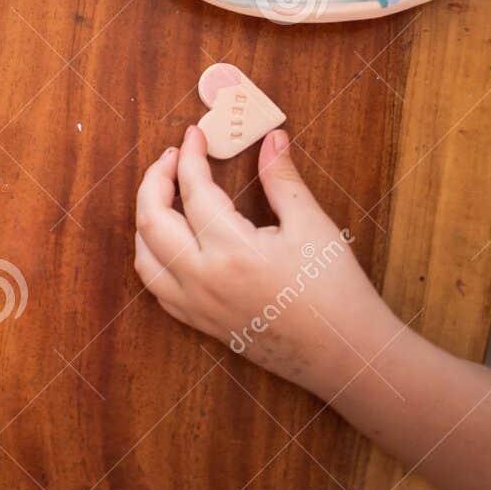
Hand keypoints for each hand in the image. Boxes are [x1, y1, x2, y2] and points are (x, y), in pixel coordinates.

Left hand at [134, 126, 397, 397]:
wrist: (346, 355)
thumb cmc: (335, 289)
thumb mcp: (312, 225)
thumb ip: (282, 179)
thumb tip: (271, 139)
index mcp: (231, 251)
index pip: (193, 190)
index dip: (191, 156)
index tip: (194, 134)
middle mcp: (203, 280)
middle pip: (152, 221)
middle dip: (155, 181)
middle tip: (172, 157)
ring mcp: (198, 307)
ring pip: (144, 258)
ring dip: (145, 220)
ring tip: (164, 193)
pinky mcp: (202, 325)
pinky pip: (158, 289)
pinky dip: (153, 257)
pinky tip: (170, 240)